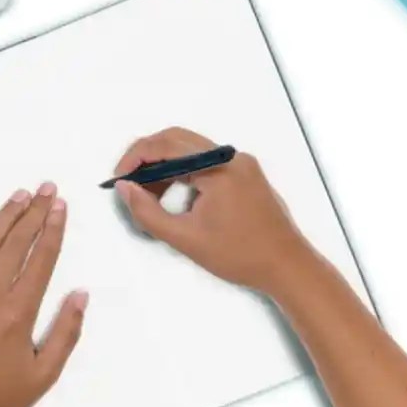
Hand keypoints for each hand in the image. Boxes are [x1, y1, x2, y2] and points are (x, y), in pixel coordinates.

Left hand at [0, 183, 88, 406]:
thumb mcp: (44, 375)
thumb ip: (66, 332)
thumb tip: (80, 295)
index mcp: (18, 313)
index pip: (40, 258)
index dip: (53, 228)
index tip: (60, 206)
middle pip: (15, 243)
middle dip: (34, 212)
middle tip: (46, 189)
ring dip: (3, 216)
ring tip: (19, 196)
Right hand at [114, 127, 310, 295]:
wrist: (288, 266)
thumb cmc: (239, 255)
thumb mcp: (186, 239)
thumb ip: (148, 213)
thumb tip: (124, 188)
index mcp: (218, 167)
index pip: (166, 144)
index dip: (135, 158)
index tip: (118, 180)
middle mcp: (231, 156)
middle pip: (177, 141)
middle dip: (147, 159)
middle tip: (129, 185)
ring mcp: (241, 164)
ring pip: (191, 152)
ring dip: (166, 167)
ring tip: (150, 197)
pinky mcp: (246, 174)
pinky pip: (207, 163)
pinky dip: (185, 174)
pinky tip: (175, 198)